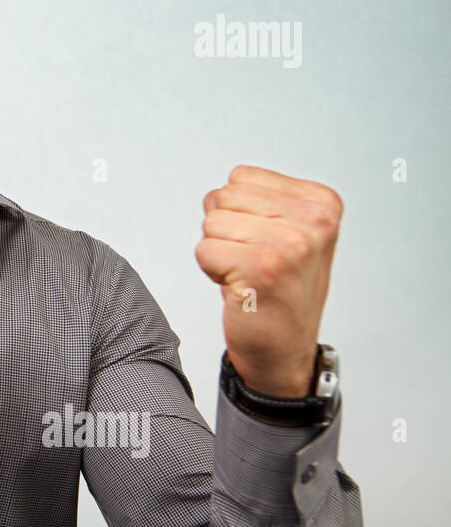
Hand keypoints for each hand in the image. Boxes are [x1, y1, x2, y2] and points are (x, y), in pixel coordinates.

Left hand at [195, 165, 342, 397]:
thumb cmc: (277, 289)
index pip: (241, 177)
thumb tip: (218, 192)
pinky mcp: (265, 267)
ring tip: (247, 274)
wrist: (282, 349)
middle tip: (251, 261)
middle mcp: (315, 220)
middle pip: (223, 196)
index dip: (238, 211)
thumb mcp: (285, 231)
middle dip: (225, 229)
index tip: (263, 242)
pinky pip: (204, 250)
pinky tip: (241, 287)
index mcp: (322, 202)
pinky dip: (212, 271)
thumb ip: (259, 199)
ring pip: (211, 222)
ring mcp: (293, 243)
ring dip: (219, 250)